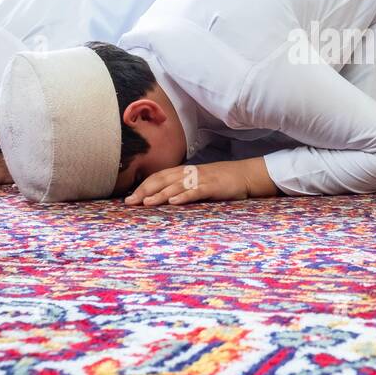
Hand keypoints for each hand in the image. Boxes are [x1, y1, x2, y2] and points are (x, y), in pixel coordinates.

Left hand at [123, 159, 276, 206]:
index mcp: (185, 172)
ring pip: (176, 185)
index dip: (144, 186)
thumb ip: (184, 186)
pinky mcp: (212, 186)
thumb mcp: (199, 181)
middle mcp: (190, 173)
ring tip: (146, 202)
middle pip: (163, 180)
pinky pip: (196, 191)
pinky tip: (174, 202)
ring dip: (160, 194)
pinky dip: (184, 196)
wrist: (245, 175)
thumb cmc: (221, 180)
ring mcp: (201, 179)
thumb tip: (165, 197)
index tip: (130, 198)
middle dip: (145, 190)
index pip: (159, 176)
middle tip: (130, 202)